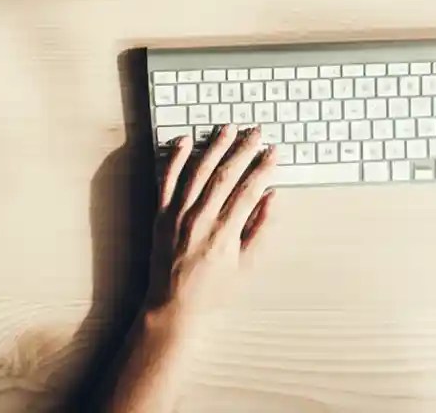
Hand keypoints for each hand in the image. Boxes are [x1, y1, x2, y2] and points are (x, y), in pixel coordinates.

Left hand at [105, 125, 277, 412]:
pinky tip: (185, 140)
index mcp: (224, 233)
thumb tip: (273, 197)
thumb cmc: (213, 289)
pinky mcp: (161, 215)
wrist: (172, 306)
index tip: (274, 152)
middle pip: (225, 175)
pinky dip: (175, 159)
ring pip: (198, 171)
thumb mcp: (246, 266)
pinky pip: (167, 180)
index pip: (249, 190)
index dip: (264, 168)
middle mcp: (200, 219)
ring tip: (228, 128)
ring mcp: (178, 215)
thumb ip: (261, 230)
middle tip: (256, 132)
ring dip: (214, 147)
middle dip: (243, 150)